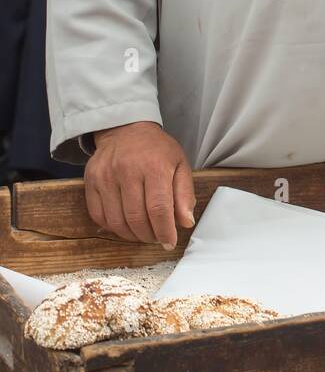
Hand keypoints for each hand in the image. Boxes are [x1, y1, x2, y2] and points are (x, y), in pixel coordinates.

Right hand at [85, 121, 195, 248]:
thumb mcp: (180, 164)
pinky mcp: (90, 180)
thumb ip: (185, 194)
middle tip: (157, 237)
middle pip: (136, 218)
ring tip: (143, 233)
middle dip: (149, 236)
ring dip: (131, 235)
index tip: (169, 242)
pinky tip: (125, 224)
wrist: (126, 129)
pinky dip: (112, 227)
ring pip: (116, 221)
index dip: (164, 231)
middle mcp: (127, 170)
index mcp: (154, 166)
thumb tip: (186, 222)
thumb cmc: (156, 149)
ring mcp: (106, 176)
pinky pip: (99, 215)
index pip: (159, 208)